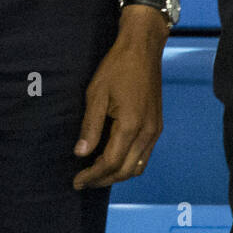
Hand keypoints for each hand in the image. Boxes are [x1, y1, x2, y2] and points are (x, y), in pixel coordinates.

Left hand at [72, 15, 166, 188]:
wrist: (142, 51)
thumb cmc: (116, 68)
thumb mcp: (95, 95)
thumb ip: (90, 127)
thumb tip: (80, 153)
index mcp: (131, 126)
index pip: (110, 162)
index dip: (92, 175)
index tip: (76, 181)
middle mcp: (147, 133)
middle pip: (125, 170)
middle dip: (103, 180)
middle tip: (83, 182)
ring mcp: (155, 131)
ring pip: (138, 166)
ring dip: (117, 175)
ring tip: (95, 175)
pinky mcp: (157, 126)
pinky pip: (144, 155)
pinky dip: (128, 164)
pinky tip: (113, 159)